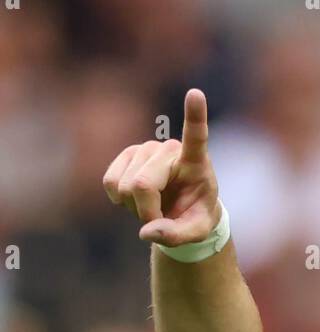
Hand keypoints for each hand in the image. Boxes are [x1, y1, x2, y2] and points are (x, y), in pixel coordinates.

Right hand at [103, 88, 219, 246]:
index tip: (196, 94)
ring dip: (135, 208)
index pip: (196, 136)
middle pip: (141, 185)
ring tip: (154, 206)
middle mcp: (169, 149)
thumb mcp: (197, 233)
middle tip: (161, 220)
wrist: (182, 210)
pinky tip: (136, 198)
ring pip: (124, 187)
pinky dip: (120, 200)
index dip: (194, 116)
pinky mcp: (127, 155)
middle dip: (147, 212)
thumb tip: (147, 231)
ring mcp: (145, 149)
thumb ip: (176, 236)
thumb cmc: (194, 216)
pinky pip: (110, 183)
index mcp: (196, 162)